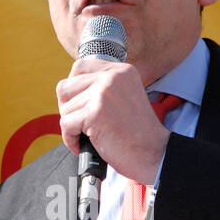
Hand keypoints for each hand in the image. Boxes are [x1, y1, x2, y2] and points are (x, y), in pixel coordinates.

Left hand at [56, 58, 170, 185]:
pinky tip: (85, 145)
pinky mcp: (95, 113)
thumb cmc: (138, 133)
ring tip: (88, 136)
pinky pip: (66, 124)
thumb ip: (103, 88)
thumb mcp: (125, 97)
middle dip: (69, 109)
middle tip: (82, 124)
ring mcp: (103, 93)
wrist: (155, 153)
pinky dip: (71, 139)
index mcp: (121, 71)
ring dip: (71, 126)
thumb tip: (68, 90)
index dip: (73, 88)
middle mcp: (112, 77)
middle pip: (66, 87)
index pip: (79, 66)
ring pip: (64, 108)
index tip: (80, 105)